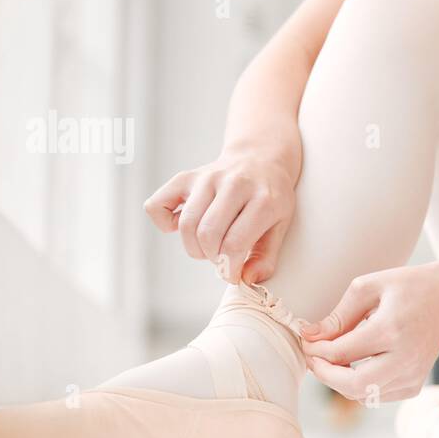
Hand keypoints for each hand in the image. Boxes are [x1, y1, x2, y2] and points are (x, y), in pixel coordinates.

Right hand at [144, 141, 297, 283]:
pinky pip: (158, 205)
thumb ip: (266, 256)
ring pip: (187, 225)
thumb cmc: (270, 197)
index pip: (235, 243)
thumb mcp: (280, 225)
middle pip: (208, 235)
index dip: (229, 269)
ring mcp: (207, 178)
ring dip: (194, 247)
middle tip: (221, 257)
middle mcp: (234, 184)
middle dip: (212, 257)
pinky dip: (164, 223)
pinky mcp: (186, 177)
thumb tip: (247, 279)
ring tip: (208, 246)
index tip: (231, 274)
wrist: (260, 158)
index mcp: (263, 199)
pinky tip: (183, 225)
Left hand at [299, 264, 438, 403]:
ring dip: (340, 381)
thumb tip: (310, 337)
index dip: (316, 350)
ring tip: (335, 357)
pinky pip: (376, 396)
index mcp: (391, 329)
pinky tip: (357, 364)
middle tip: (314, 358)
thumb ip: (338, 315)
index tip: (307, 341)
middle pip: (351, 385)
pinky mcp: (415, 384)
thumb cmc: (407, 287)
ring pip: (361, 395)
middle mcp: (405, 358)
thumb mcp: (368, 287)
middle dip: (324, 374)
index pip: (341, 353)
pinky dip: (359, 385)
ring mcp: (412, 375)